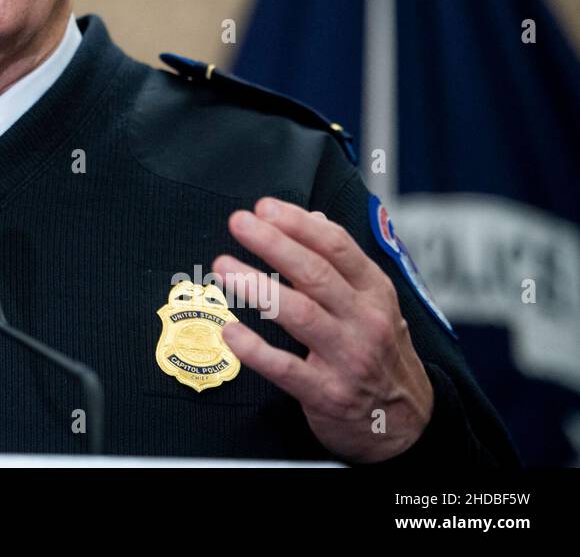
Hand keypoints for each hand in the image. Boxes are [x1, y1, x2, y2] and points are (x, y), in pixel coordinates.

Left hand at [212, 196, 433, 462]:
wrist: (408, 424)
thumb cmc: (380, 353)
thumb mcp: (374, 303)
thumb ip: (342, 261)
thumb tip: (312, 216)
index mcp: (375, 292)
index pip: (337, 247)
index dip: (299, 224)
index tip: (264, 207)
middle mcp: (365, 321)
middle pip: (315, 273)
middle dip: (273, 244)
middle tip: (239, 222)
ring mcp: (348, 359)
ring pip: (299, 314)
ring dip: (257, 287)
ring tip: (222, 266)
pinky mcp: (328, 394)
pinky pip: (286, 369)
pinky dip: (255, 350)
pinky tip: (229, 331)